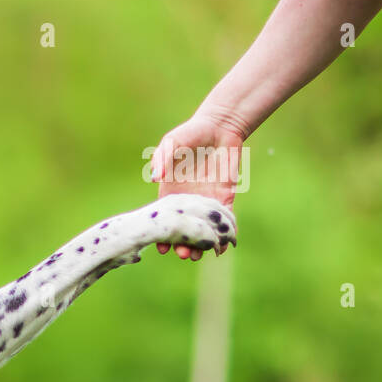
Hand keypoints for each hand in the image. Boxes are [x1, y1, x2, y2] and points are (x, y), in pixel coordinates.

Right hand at [150, 114, 243, 259]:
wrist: (220, 127)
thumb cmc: (191, 133)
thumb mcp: (171, 142)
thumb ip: (162, 158)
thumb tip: (156, 177)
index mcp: (169, 192)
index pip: (165, 219)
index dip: (162, 234)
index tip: (160, 247)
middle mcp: (187, 200)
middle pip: (184, 229)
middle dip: (181, 244)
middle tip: (181, 253)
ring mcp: (206, 200)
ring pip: (203, 229)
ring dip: (200, 244)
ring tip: (197, 254)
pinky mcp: (225, 197)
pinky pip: (225, 219)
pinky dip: (224, 233)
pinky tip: (222, 246)